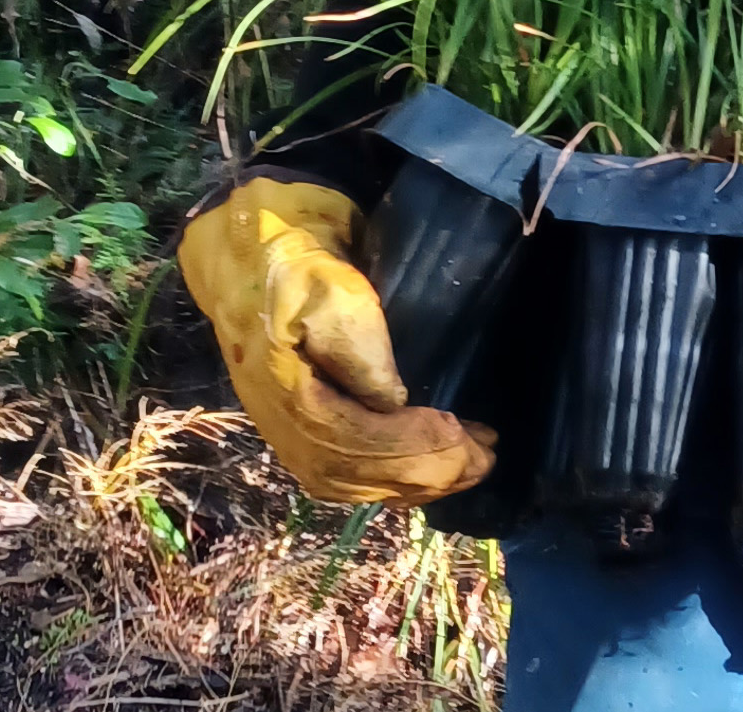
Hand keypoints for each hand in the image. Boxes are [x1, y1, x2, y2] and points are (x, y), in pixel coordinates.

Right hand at [179, 178, 496, 505]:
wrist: (258, 258)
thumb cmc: (300, 266)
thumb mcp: (328, 288)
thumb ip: (356, 343)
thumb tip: (392, 402)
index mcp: (284, 390)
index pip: (351, 442)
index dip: (410, 446)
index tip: (460, 433)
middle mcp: (283, 426)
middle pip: (357, 474)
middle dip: (427, 473)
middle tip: (485, 457)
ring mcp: (290, 435)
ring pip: (356, 483)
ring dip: (419, 482)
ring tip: (472, 465)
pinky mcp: (306, 432)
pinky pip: (351, 476)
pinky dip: (397, 480)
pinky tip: (435, 470)